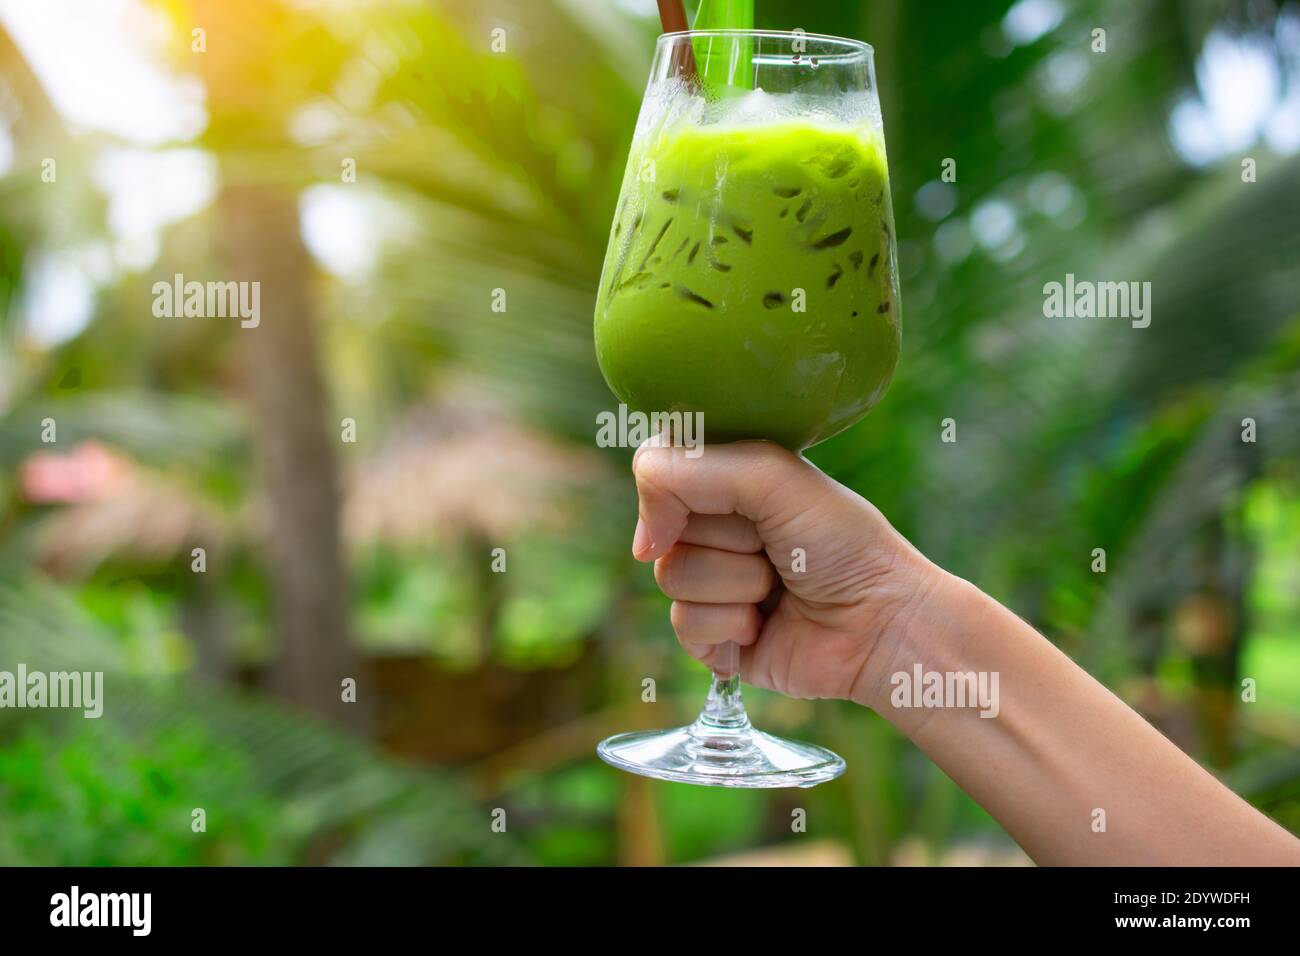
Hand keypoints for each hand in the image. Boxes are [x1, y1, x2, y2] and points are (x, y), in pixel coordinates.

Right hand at [631, 440, 936, 702]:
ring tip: (778, 587)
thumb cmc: (842, 542)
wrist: (882, 621)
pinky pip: (683, 626)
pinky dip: (731, 625)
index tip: (725, 501)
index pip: (658, 468)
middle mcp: (712, 531)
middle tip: (775, 547)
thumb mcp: (772, 476)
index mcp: (727, 480)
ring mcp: (710, 585)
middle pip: (662, 528)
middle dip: (727, 540)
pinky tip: (766, 624)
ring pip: (671, 578)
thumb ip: (688, 472)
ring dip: (735, 584)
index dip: (675, 488)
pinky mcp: (711, 639)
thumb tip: (641, 543)